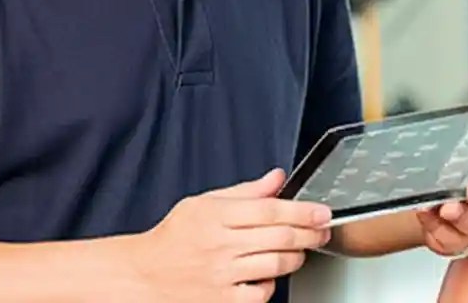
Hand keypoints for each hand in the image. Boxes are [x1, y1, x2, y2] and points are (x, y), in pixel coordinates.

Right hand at [125, 168, 332, 301]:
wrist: (145, 274)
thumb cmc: (175, 236)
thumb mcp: (204, 202)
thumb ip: (246, 191)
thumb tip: (277, 177)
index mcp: (216, 215)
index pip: (269, 209)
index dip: (302, 210)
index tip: (322, 212)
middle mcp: (220, 244)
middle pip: (279, 237)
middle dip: (310, 233)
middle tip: (323, 230)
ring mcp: (221, 274)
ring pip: (275, 265)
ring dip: (296, 257)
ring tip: (300, 250)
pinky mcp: (222, 299)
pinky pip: (260, 293)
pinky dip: (272, 284)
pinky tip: (270, 274)